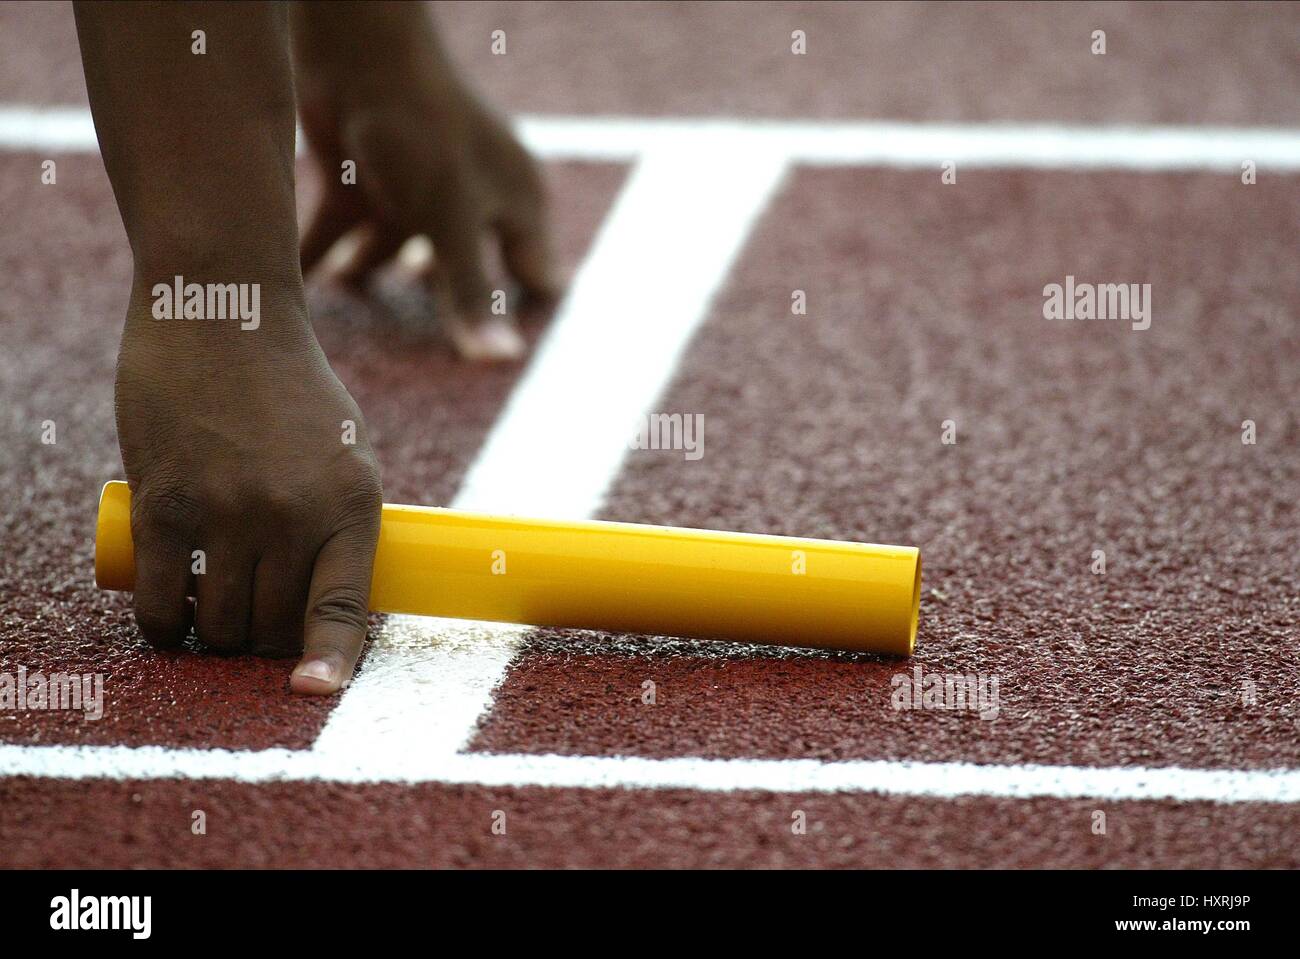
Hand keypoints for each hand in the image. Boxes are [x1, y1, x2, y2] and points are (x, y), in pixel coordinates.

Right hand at [115, 280, 381, 693]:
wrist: (225, 314)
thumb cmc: (291, 386)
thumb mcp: (347, 452)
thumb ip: (341, 522)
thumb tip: (328, 595)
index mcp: (351, 502)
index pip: (345, 607)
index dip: (331, 660)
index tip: (315, 692)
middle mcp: (294, 514)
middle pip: (276, 625)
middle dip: (266, 640)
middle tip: (255, 626)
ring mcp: (228, 512)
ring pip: (222, 621)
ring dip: (216, 633)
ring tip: (214, 614)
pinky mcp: (165, 505)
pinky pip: (163, 601)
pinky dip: (165, 625)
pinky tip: (170, 620)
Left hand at [296, 48, 556, 360]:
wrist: (352, 47)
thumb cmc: (422, 125)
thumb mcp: (452, 217)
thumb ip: (471, 292)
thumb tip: (501, 362)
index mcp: (516, 205)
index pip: (535, 281)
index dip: (524, 325)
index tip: (505, 379)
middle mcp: (471, 202)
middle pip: (463, 277)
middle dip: (441, 315)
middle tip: (424, 376)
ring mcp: (416, 193)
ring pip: (395, 258)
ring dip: (370, 286)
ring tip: (351, 329)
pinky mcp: (364, 182)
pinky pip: (343, 236)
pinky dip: (320, 261)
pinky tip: (294, 294)